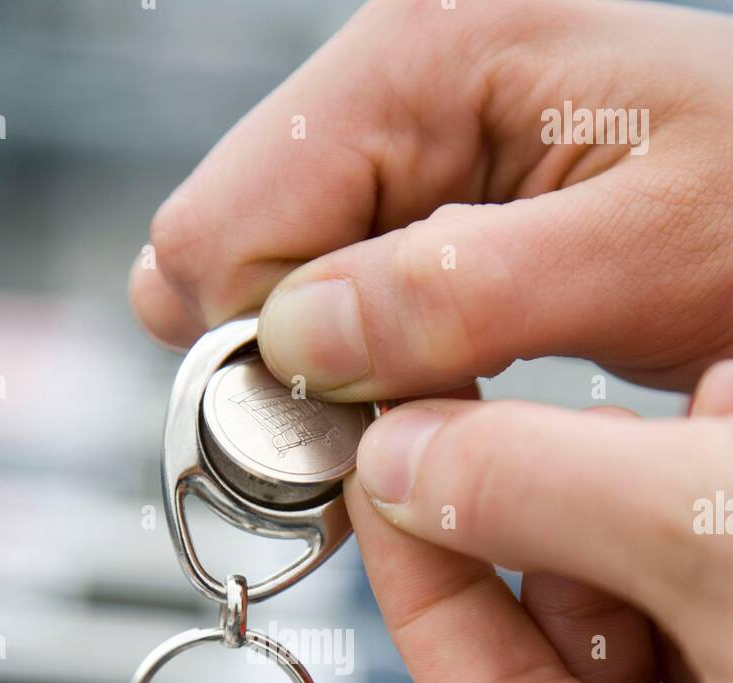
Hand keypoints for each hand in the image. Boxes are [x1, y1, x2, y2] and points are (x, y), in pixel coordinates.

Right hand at [131, 0, 732, 396]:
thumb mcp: (632, 259)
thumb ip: (454, 294)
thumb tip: (292, 341)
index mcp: (428, 50)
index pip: (230, 221)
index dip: (256, 352)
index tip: (321, 450)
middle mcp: (396, 74)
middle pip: (234, 248)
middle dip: (281, 361)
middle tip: (367, 440)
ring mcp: (403, 131)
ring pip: (275, 278)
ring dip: (321, 368)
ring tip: (407, 413)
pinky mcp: (420, 189)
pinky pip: (332, 287)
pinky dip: (356, 357)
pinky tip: (413, 387)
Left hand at [346, 364, 732, 682]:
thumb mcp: (720, 557)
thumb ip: (556, 498)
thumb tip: (411, 455)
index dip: (425, 570)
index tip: (390, 459)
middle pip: (587, 636)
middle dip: (573, 508)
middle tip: (556, 413)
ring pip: (683, 600)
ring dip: (675, 493)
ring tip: (703, 416)